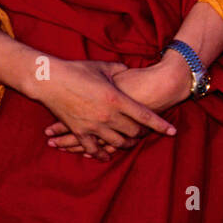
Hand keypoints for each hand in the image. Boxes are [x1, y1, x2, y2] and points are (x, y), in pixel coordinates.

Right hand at [45, 57, 188, 154]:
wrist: (50, 79)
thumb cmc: (77, 70)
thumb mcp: (102, 67)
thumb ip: (120, 70)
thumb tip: (129, 71)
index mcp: (117, 99)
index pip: (145, 116)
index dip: (160, 125)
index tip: (172, 131)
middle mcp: (108, 115)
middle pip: (133, 132)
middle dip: (142, 134)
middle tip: (144, 132)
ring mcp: (94, 126)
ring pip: (117, 143)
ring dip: (126, 144)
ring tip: (129, 143)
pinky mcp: (80, 131)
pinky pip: (94, 149)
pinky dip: (102, 154)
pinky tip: (107, 155)